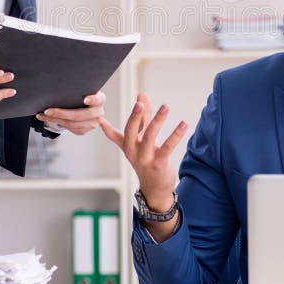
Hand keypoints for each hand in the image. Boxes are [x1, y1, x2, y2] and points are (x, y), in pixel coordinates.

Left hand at [35, 91, 106, 135]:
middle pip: (81, 115)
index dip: (92, 99)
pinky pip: (70, 129)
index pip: (98, 99)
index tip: (84, 99)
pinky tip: (47, 118)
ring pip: (73, 124)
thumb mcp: (81, 89)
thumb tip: (60, 83)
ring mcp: (93, 123)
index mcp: (100, 99)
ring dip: (55, 119)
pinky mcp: (84, 130)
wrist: (81, 104)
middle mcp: (99, 112)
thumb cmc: (81, 94)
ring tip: (43, 114)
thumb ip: (77, 88)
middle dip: (62, 113)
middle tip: (48, 111)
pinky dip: (56, 123)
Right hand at [100, 93, 187, 209]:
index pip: (117, 134)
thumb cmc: (148, 159)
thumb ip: (144, 117)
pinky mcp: (159, 163)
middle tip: (139, 103)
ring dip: (158, 120)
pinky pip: (168, 146)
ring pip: (150, 136)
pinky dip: (176, 134)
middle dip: (135, 116)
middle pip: (131, 131)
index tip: (99, 119)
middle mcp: (133, 151)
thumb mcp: (143, 139)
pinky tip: (184, 124)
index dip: (106, 128)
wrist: (155, 188)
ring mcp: (145, 158)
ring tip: (165, 106)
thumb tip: (142, 95)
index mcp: (128, 145)